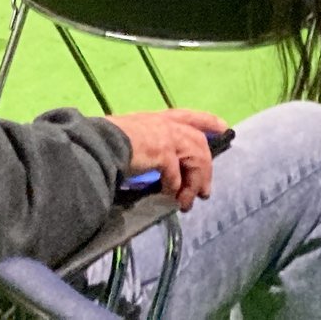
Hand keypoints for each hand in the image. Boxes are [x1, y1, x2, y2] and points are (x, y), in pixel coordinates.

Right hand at [106, 109, 227, 210]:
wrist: (97, 145)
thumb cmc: (105, 142)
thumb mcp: (129, 139)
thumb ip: (145, 148)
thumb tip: (153, 167)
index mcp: (156, 119)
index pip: (188, 116)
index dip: (207, 120)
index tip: (223, 127)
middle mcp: (164, 124)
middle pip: (197, 142)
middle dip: (205, 168)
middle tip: (205, 192)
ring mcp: (166, 135)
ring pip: (194, 159)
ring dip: (192, 184)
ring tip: (188, 203)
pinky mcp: (163, 151)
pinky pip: (175, 175)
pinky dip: (174, 188)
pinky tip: (169, 199)